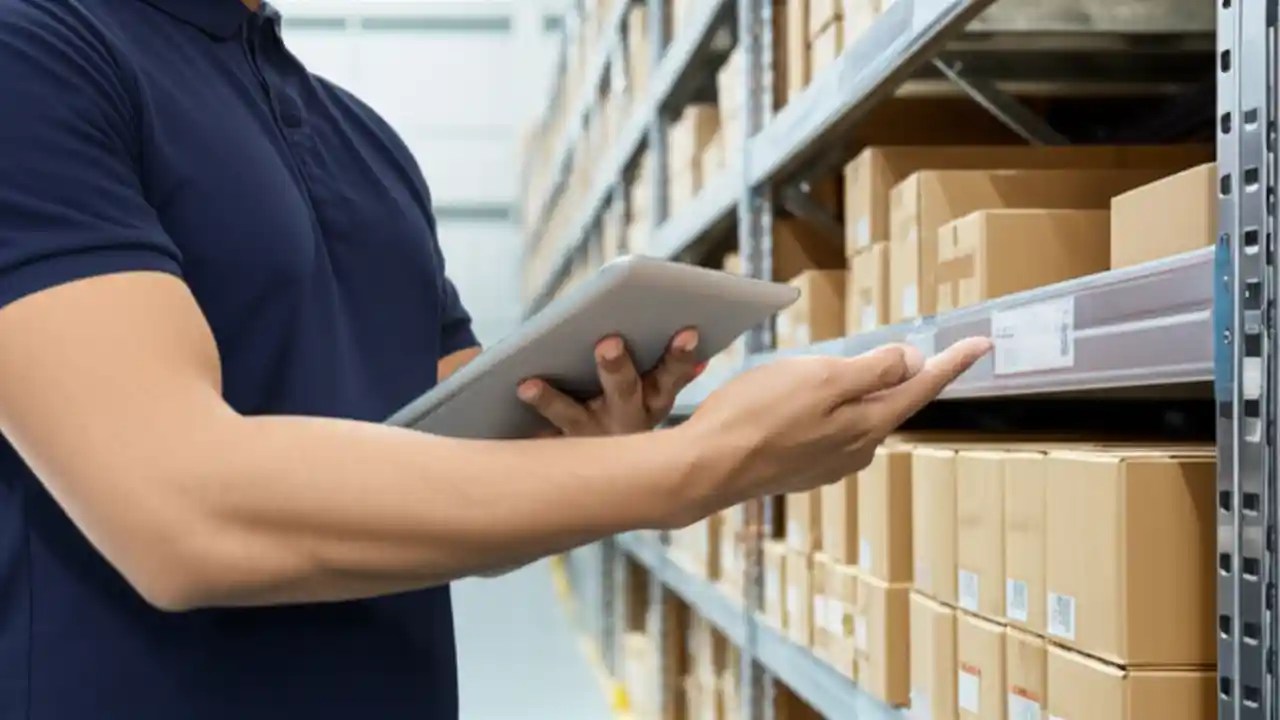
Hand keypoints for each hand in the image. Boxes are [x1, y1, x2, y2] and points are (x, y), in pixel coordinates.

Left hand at [517, 329, 702, 436]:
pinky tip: (513, 389)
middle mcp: (625, 419)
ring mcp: (589, 435)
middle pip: (623, 390)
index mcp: (653, 400)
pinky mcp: (557, 447)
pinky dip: (520, 416)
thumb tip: (690, 337)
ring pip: (570, 416)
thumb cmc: (626, 407)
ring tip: (527, 386)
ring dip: (550, 400)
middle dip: (616, 367)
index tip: (688, 332)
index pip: (672, 375)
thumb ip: (669, 369)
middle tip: (607, 343)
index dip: (681, 356)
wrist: (601, 471)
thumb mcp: (652, 393)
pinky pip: (534, 436)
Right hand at [678, 338, 990, 514]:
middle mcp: (857, 449)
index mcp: (869, 424)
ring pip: (859, 416)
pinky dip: (829, 409)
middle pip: (891, 402)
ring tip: (834, 369)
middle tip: (901, 347)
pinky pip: (831, 430)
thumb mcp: (821, 378)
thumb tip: (911, 361)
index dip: (953, 362)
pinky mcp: (802, 467)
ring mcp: (829, 463)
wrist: (707, 467)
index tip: (982, 344)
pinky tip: (800, 400)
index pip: (923, 386)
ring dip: (856, 391)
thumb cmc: (758, 416)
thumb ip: (872, 371)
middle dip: (897, 374)